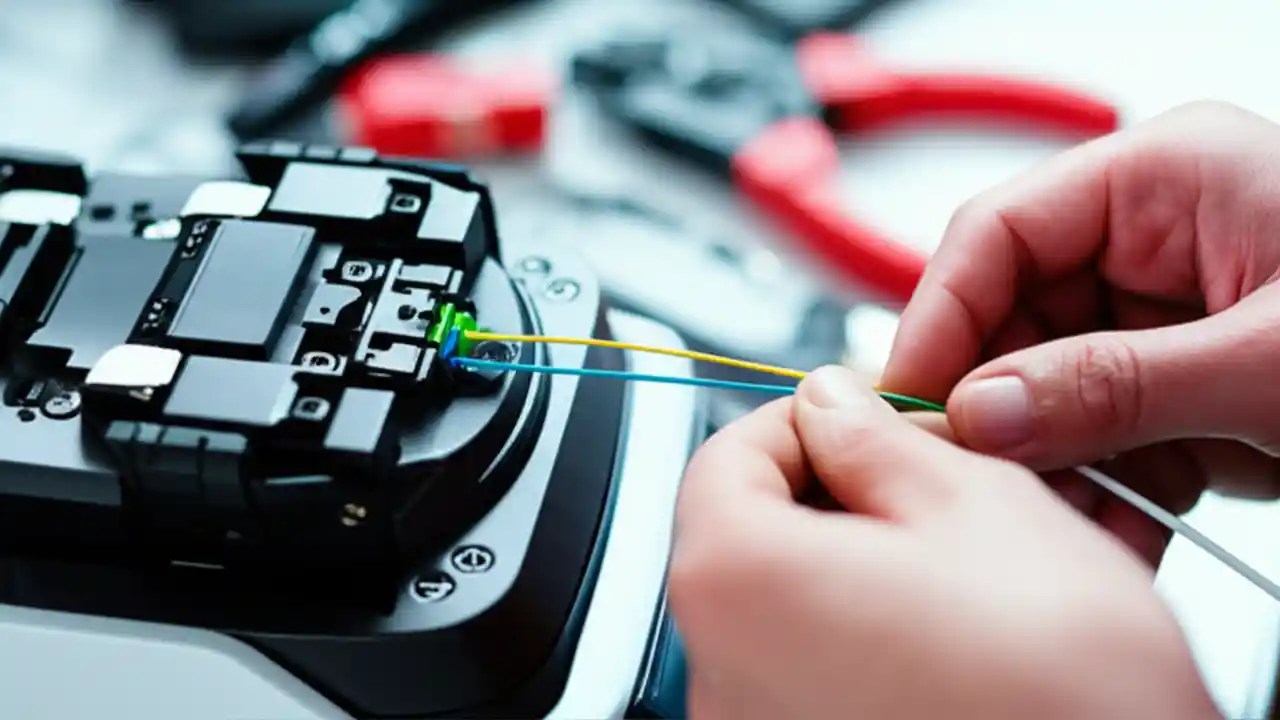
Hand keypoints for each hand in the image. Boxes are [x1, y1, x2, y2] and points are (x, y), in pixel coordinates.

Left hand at [670, 367, 1216, 719]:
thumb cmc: (1061, 688)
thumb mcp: (974, 508)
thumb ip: (874, 438)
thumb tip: (829, 405)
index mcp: (738, 581)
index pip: (723, 458)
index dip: (802, 421)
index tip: (862, 417)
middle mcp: (721, 672)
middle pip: (754, 537)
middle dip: (841, 494)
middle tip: (929, 481)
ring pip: (796, 607)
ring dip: (868, 564)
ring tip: (966, 559)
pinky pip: (821, 673)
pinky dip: (874, 635)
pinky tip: (957, 629)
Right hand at [883, 101, 1279, 561]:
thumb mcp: (1271, 363)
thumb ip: (1113, 384)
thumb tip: (984, 411)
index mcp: (1168, 175)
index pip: (998, 232)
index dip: (939, 319)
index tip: (915, 404)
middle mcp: (1156, 233)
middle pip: (1015, 314)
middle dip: (1001, 410)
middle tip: (984, 482)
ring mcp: (1168, 306)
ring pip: (1052, 383)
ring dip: (1054, 463)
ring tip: (1065, 523)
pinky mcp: (1184, 372)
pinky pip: (1105, 424)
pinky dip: (1105, 483)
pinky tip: (1115, 526)